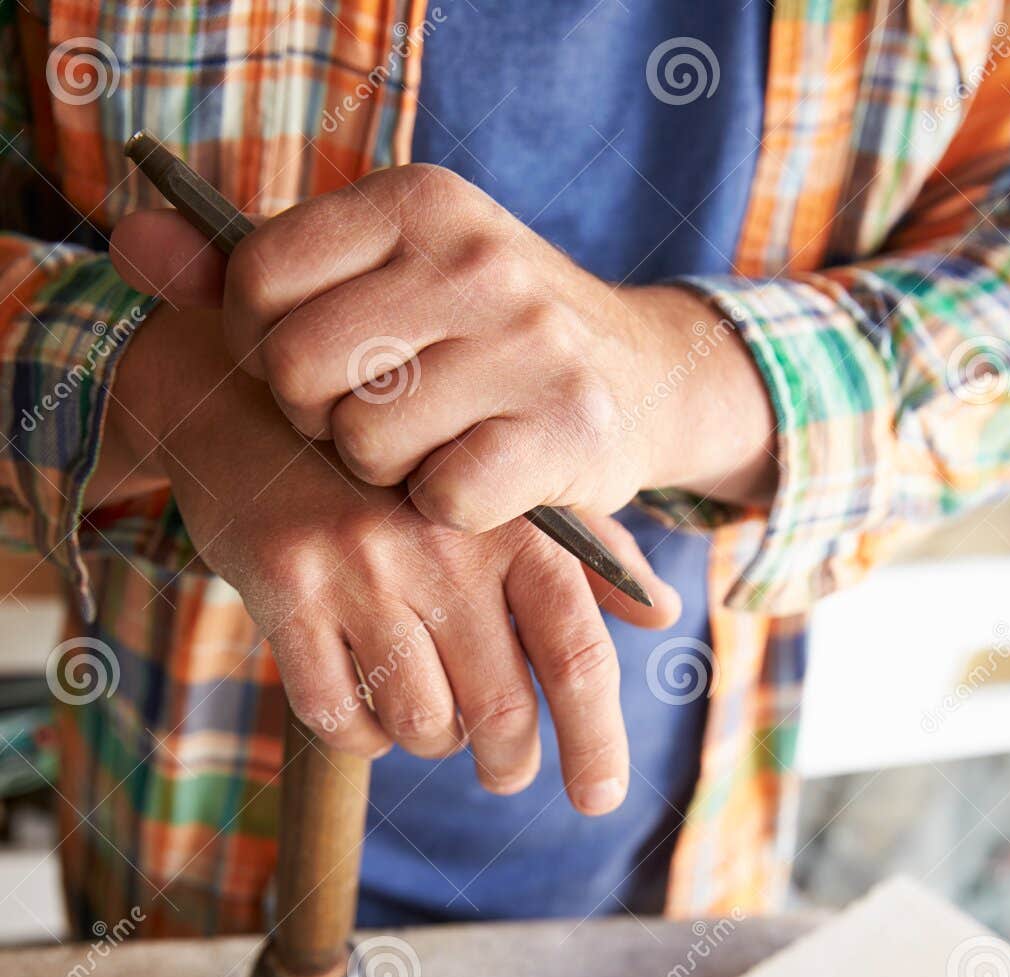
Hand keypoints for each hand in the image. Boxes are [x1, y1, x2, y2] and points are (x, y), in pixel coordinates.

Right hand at [89, 305, 679, 811]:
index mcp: (510, 524)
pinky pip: (336, 714)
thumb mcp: (497, 492)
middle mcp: (441, 544)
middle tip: (506, 771)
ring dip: (429, 740)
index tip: (599, 799)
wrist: (253, 397)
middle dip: (509, 761)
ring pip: (419, 721)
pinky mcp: (285, 588)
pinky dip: (358, 734)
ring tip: (425, 717)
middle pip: (501, 708)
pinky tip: (363, 707)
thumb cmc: (399, 467)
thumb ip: (584, 553)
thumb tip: (665, 614)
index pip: (574, 651)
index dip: (596, 739)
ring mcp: (359, 567)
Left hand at [111, 166, 775, 531]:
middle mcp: (472, 255)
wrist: (643, 376)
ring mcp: (527, 342)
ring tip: (428, 446)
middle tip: (367, 418)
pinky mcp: (566, 430)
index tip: (309, 367)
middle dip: (316, 417)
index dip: (258, 345)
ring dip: (383, 470)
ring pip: (366, 442)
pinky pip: (442, 495)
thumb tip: (131, 245)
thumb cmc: (484, 335)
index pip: (257, 279)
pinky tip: (476, 482)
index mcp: (415, 199)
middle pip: (298, 369)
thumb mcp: (383, 275)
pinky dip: (445, 508)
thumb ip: (255, 268)